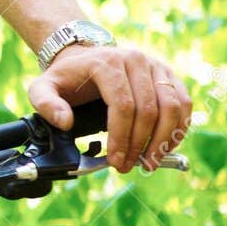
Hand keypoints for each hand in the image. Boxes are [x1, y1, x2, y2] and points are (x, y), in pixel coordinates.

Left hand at [28, 44, 192, 172]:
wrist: (84, 59)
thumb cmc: (66, 78)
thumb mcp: (43, 88)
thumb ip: (46, 104)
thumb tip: (65, 122)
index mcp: (107, 63)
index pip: (123, 105)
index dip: (122, 137)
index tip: (116, 161)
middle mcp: (136, 60)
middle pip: (148, 109)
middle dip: (141, 144)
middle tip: (130, 166)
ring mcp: (156, 66)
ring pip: (172, 107)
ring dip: (164, 139)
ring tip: (150, 162)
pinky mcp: (168, 75)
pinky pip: (183, 103)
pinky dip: (178, 127)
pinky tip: (165, 146)